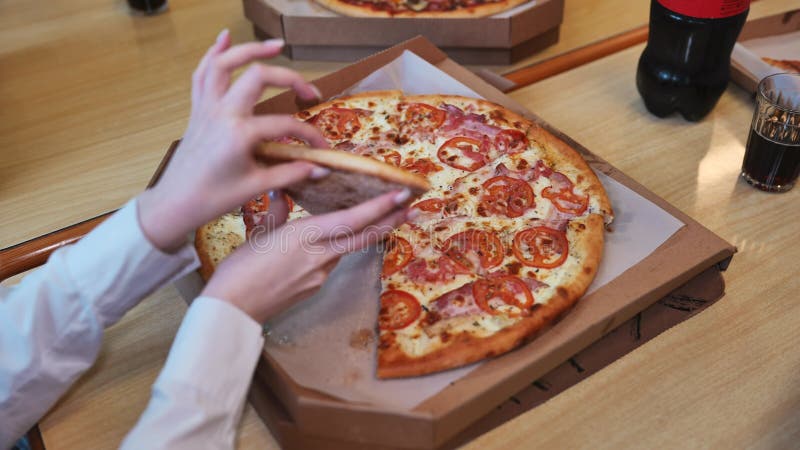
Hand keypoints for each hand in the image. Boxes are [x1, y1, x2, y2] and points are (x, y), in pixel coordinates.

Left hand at [138, 29, 327, 251]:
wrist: (175, 203)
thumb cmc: (213, 198)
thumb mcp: (256, 187)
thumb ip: (290, 173)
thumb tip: (321, 168)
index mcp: (239, 134)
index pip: (285, 125)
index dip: (309, 136)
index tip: (321, 148)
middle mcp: (222, 113)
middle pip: (257, 76)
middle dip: (288, 77)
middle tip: (309, 90)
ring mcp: (207, 108)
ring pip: (224, 64)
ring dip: (249, 50)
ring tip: (275, 46)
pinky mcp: (197, 109)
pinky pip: (202, 74)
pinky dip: (213, 53)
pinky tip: (226, 38)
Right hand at [202, 189, 414, 323]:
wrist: (233, 310)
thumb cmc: (239, 270)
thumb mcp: (259, 233)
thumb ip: (277, 212)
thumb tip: (284, 191)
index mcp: (305, 236)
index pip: (352, 220)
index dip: (379, 207)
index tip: (400, 194)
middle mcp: (319, 256)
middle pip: (364, 237)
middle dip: (390, 220)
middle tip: (411, 206)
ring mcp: (319, 275)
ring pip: (348, 248)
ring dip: (366, 233)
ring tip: (381, 217)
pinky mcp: (314, 287)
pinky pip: (331, 261)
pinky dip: (338, 248)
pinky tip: (332, 242)